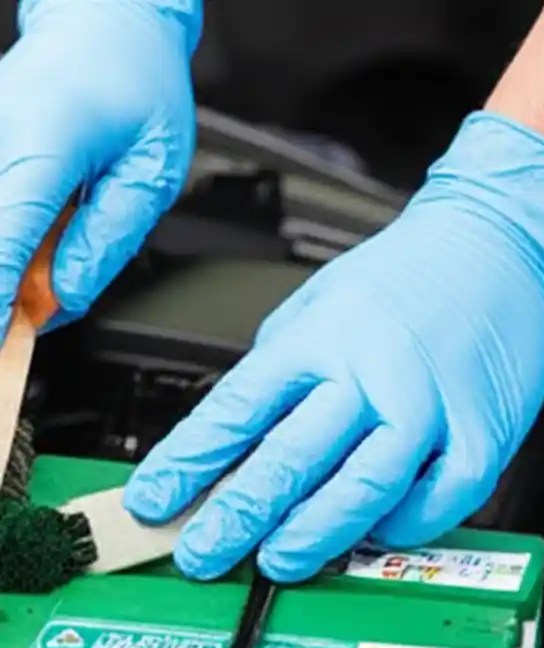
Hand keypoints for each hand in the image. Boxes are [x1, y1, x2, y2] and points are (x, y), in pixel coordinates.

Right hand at [0, 0, 199, 332]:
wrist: (103, 20)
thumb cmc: (134, 81)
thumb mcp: (153, 167)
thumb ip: (111, 236)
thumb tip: (70, 295)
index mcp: (42, 144)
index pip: (5, 240)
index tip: (0, 343)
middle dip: (3, 292)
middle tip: (27, 330)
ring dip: (11, 265)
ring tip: (49, 276)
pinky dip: (11, 242)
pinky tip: (37, 252)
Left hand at [122, 113, 543, 582]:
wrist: (501, 244)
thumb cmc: (413, 275)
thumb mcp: (323, 299)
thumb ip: (287, 366)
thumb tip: (240, 439)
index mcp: (322, 334)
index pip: (238, 408)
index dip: (189, 462)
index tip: (156, 501)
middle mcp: (374, 371)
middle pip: (294, 456)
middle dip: (238, 515)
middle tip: (204, 552)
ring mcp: (432, 405)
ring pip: (365, 488)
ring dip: (315, 534)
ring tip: (280, 560)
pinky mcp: (483, 434)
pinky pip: (438, 501)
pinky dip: (403, 526)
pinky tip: (378, 530)